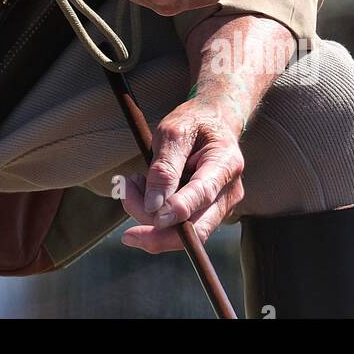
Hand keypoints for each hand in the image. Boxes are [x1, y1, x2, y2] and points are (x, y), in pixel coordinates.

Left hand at [119, 96, 244, 250]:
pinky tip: (143, 188)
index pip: (204, 194)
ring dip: (149, 214)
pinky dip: (155, 213)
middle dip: (156, 229)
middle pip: (198, 229)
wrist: (213, 121)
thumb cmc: (193, 123)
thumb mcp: (173, 132)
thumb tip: (153, 206)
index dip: (179, 210)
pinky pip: (180, 225)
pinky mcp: (206, 213)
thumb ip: (164, 168)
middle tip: (124, 203)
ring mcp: (220, 206)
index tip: (154, 219)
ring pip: (184, 231)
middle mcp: (229, 191)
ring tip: (132, 182)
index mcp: (225, 163)